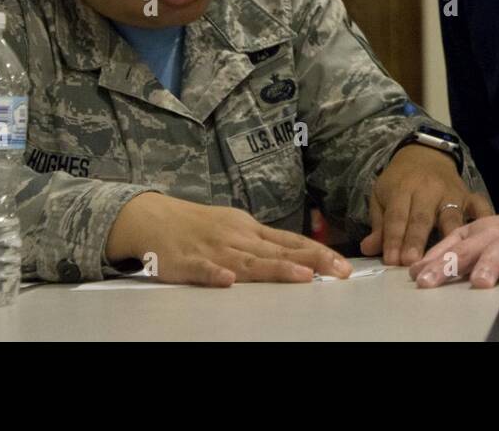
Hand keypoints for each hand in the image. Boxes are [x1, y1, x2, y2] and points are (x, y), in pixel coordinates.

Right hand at [105, 192, 350, 285]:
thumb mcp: (237, 227)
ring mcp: (213, 250)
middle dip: (311, 262)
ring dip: (276, 269)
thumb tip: (301, 254)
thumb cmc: (200, 226)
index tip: (344, 264)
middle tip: (339, 272)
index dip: (318, 252)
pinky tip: (228, 281)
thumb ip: (265, 243)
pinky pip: (202, 270)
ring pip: (248, 262)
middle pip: (278, 252)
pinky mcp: (187, 262)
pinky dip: (215, 274)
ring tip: (302, 277)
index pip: (291, 241)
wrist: (154, 217)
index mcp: (249, 230)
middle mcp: (237, 238)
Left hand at [360, 144, 493, 265]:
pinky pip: (481, 208)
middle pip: (422, 218)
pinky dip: (485, 221)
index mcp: (403, 188)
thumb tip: (368, 248)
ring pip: (451, 218)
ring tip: (444, 260)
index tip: (392, 261)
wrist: (426, 155)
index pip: (397, 216)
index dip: (393, 239)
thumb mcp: (382, 195)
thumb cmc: (400, 181)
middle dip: (416, 241)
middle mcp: (428, 190)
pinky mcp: (471, 197)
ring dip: (446, 239)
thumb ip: (379, 224)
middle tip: (411, 264)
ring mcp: (452, 194)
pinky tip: (485, 240)